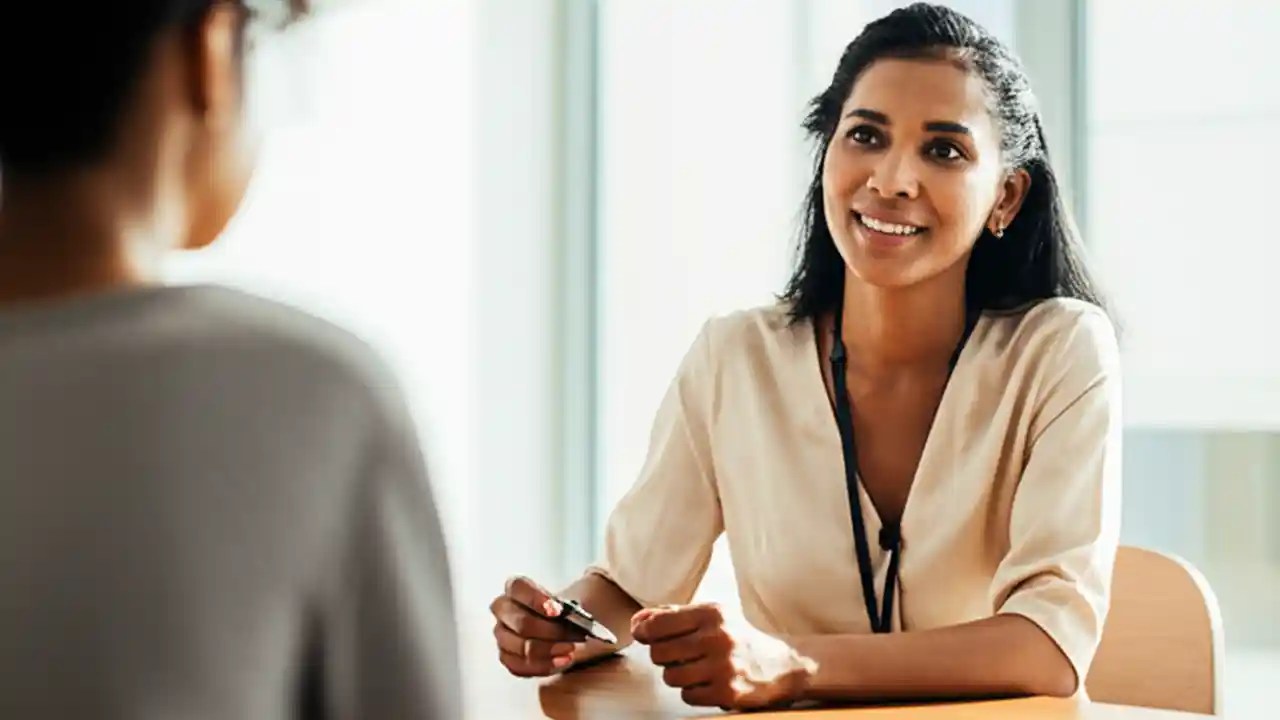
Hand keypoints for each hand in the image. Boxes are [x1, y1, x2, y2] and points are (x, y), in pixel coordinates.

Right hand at [490, 576, 586, 676]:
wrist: (570, 626)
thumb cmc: (568, 611)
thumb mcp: (575, 601)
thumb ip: (573, 606)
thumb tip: (575, 616)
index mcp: (516, 588)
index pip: (518, 588)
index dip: (535, 599)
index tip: (557, 610)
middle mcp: (503, 610)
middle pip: (522, 622)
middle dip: (550, 631)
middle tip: (574, 634)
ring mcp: (502, 635)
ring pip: (521, 647)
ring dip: (549, 650)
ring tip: (571, 649)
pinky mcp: (507, 658)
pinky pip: (520, 666)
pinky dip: (544, 665)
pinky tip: (562, 661)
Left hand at [631, 603, 816, 709]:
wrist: (782, 665)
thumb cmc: (740, 638)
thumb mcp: (712, 616)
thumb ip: (673, 614)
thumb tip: (638, 621)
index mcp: (711, 613)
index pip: (657, 623)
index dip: (643, 632)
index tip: (643, 635)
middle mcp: (717, 638)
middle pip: (659, 652)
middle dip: (663, 656)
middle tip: (678, 654)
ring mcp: (723, 666)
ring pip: (670, 677)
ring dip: (677, 675)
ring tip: (695, 669)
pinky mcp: (727, 692)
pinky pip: (687, 696)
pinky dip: (692, 692)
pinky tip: (707, 682)